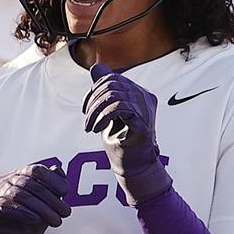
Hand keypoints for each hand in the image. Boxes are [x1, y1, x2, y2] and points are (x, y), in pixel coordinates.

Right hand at [0, 164, 70, 233]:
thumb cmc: (28, 225)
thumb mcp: (45, 208)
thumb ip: (51, 190)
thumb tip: (59, 171)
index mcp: (19, 176)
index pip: (35, 170)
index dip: (51, 179)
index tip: (65, 191)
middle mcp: (5, 182)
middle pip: (29, 183)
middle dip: (51, 199)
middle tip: (65, 213)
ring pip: (19, 195)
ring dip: (40, 208)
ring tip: (55, 220)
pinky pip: (5, 207)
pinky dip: (22, 212)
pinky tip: (35, 219)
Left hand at [84, 63, 169, 202]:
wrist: (132, 166)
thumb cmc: (120, 140)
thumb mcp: (108, 111)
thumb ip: (104, 90)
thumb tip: (97, 67)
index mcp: (139, 93)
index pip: (112, 79)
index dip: (94, 91)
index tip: (86, 110)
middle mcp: (145, 97)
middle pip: (112, 84)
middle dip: (93, 101)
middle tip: (87, 120)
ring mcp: (146, 109)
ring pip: (113, 95)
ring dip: (95, 111)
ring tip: (89, 127)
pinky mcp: (143, 123)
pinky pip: (120, 107)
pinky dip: (103, 116)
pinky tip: (96, 128)